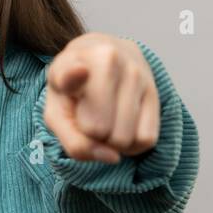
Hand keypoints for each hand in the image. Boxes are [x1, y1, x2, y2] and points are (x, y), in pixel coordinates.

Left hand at [42, 34, 158, 163]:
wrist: (102, 55)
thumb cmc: (73, 90)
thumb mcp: (57, 111)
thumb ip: (73, 141)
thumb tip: (113, 157)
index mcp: (77, 60)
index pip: (74, 79)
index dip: (74, 76)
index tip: (79, 71)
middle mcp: (113, 61)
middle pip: (99, 131)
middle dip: (90, 134)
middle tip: (87, 114)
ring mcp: (138, 75)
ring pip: (124, 138)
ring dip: (111, 142)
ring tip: (104, 120)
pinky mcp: (155, 92)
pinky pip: (146, 139)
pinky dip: (132, 145)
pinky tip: (122, 127)